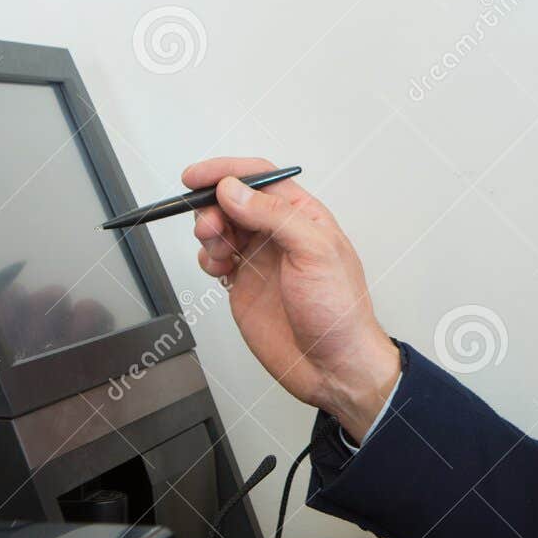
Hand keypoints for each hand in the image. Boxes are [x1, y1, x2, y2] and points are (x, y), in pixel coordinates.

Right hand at [181, 156, 400, 439]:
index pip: (260, 178)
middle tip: (209, 225)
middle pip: (234, 200)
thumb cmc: (339, 312)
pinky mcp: (244, 283)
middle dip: (213, 205)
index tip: (197, 177)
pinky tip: (217, 268)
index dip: (227, 171)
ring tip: (216, 250)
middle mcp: (280, 233)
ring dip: (209, 231)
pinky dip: (206, 256)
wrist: (332, 366)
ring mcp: (261, 258)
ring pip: (221, 226)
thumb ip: (274, 216)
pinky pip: (215, 257)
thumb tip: (234, 190)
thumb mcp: (315, 253)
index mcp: (304, 216)